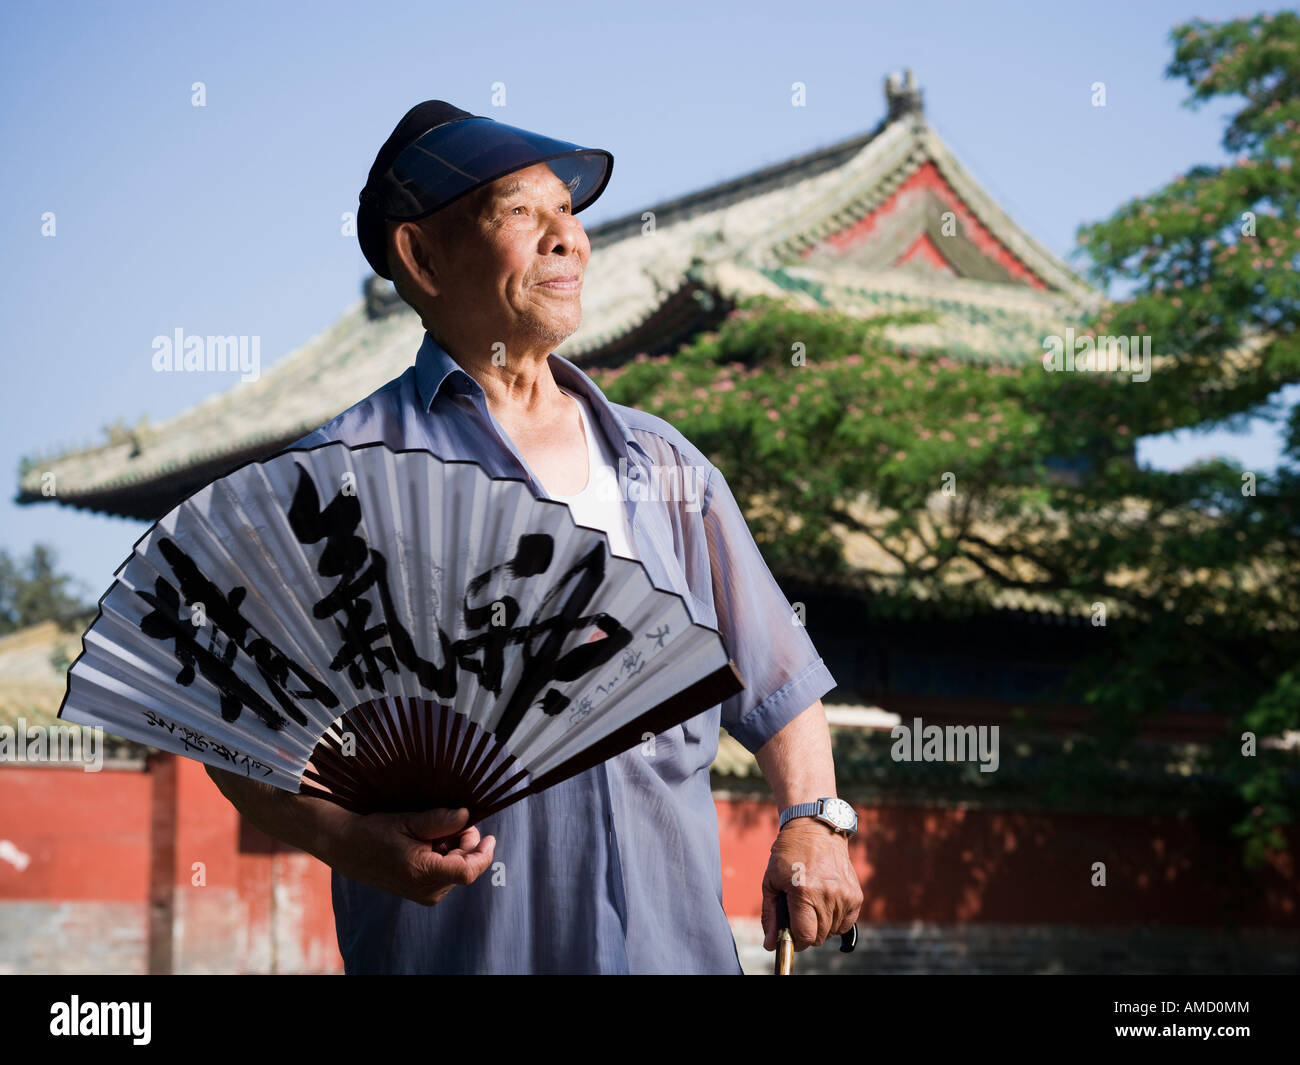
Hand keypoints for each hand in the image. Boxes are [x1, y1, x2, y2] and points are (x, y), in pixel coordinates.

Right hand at [325, 806, 496, 906]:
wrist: (350, 850)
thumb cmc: (376, 833)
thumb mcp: (408, 821)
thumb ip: (439, 821)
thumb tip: (467, 816)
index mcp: (422, 873)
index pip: (468, 871)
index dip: (483, 854)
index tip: (490, 836)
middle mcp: (427, 890)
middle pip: (465, 864)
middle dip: (464, 842)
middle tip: (445, 823)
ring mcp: (425, 894)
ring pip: (458, 868)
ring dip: (453, 848)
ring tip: (428, 835)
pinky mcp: (423, 893)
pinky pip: (447, 872)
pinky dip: (445, 856)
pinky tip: (427, 845)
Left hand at [761, 819, 861, 951]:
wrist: (816, 830)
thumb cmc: (788, 854)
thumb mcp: (771, 881)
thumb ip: (770, 915)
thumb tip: (770, 945)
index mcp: (804, 891)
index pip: (805, 936)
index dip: (795, 941)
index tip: (790, 934)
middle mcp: (828, 894)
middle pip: (819, 937)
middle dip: (806, 932)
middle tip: (799, 915)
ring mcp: (845, 895)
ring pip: (832, 932)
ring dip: (821, 926)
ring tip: (811, 904)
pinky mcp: (856, 895)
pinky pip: (846, 923)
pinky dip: (835, 921)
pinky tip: (825, 904)